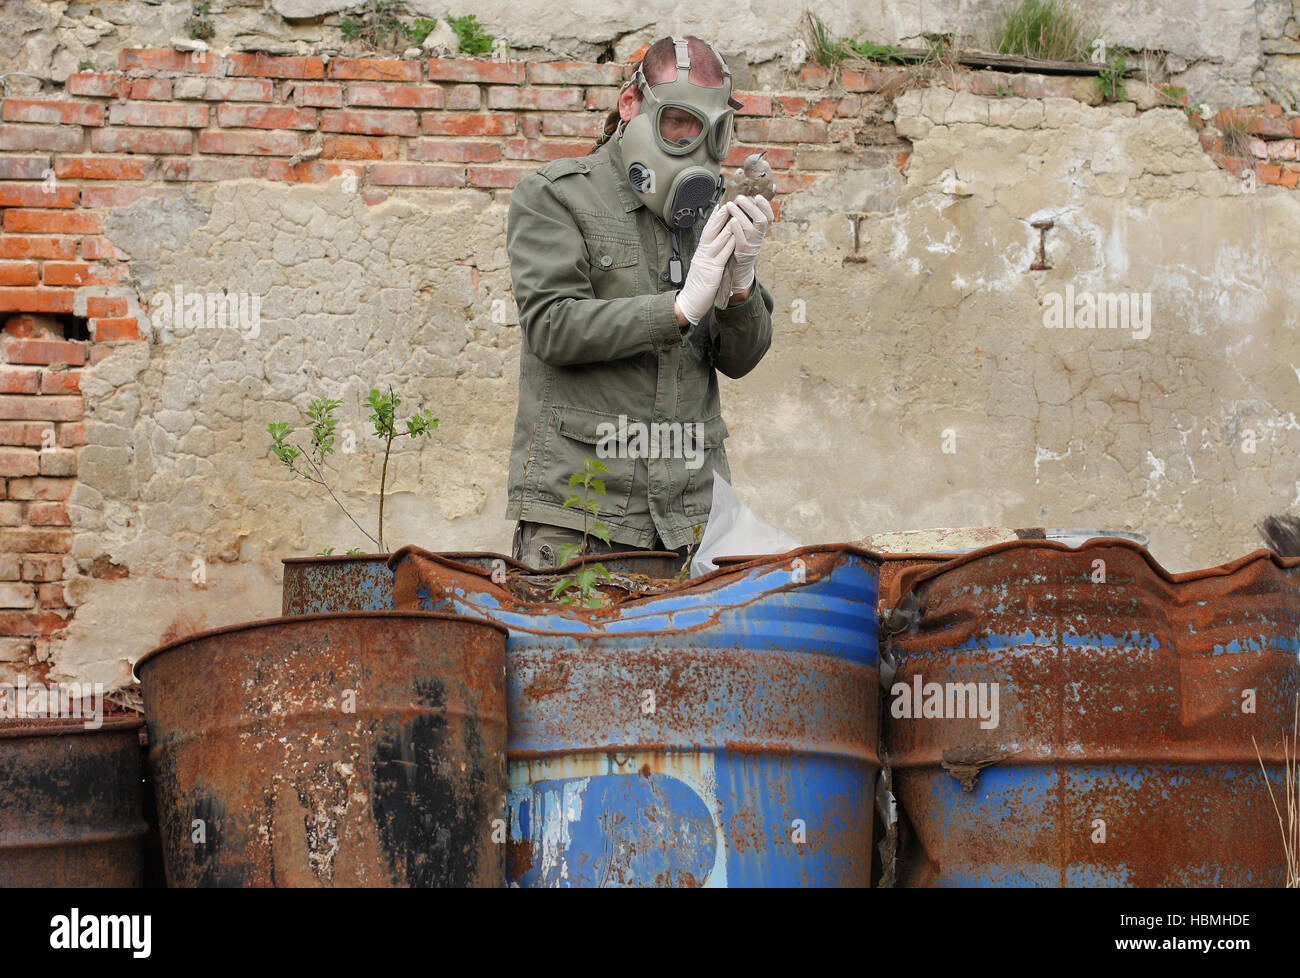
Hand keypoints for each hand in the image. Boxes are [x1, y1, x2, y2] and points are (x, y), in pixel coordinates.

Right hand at [674, 205, 736, 325]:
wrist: (689, 302)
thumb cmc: (696, 287)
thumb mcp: (701, 267)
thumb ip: (707, 256)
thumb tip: (712, 247)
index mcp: (700, 253)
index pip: (706, 232)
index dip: (713, 219)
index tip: (719, 207)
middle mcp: (702, 254)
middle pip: (710, 231)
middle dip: (719, 217)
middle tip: (727, 204)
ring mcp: (707, 261)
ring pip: (717, 239)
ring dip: (726, 226)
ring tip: (733, 213)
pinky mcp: (713, 270)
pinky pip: (723, 253)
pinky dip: (729, 243)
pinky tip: (735, 235)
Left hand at [725, 195, 772, 292]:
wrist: (740, 268)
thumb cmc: (742, 245)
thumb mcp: (749, 231)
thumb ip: (749, 217)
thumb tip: (749, 197)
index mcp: (761, 230)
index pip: (769, 216)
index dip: (765, 206)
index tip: (758, 196)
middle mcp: (759, 237)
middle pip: (761, 220)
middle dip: (751, 207)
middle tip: (740, 197)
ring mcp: (752, 245)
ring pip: (749, 228)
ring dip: (739, 214)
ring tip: (730, 205)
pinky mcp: (742, 252)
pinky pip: (741, 240)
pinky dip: (737, 229)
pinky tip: (731, 221)